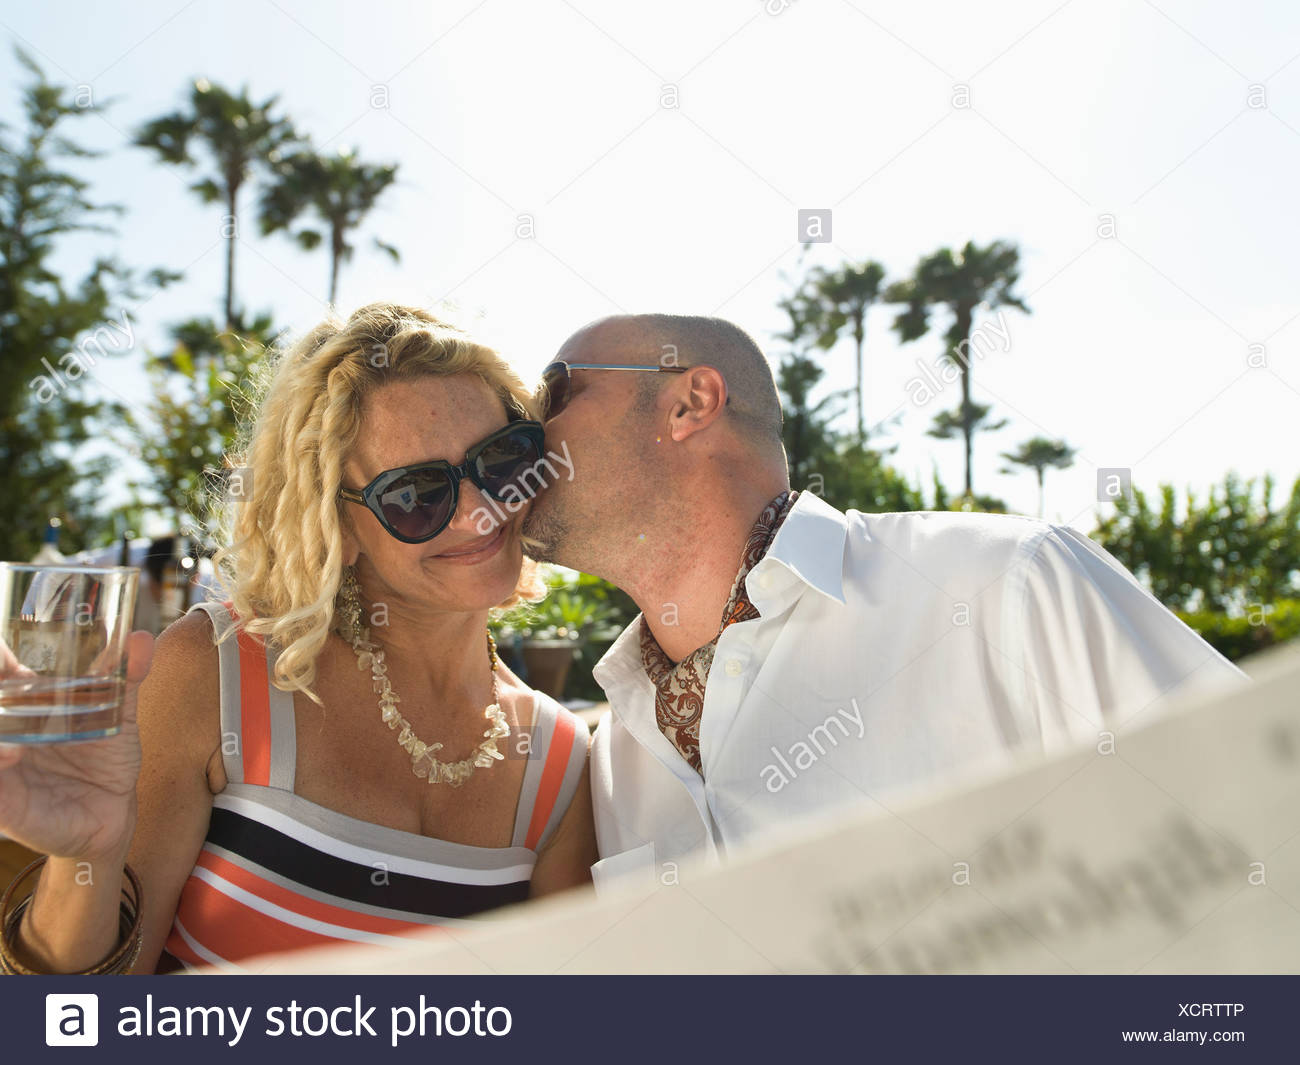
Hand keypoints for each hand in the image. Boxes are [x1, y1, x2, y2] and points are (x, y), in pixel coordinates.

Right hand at [0, 632, 154, 861]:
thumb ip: (125, 677)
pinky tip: (11, 756)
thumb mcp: (117, 716)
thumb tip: (140, 637)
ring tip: (9, 735)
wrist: (111, 815)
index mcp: (23, 705)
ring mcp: (2, 768)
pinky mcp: (4, 804)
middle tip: (3, 670)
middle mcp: (6, 734)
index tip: (6, 650)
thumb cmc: (104, 760)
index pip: (1, 673)